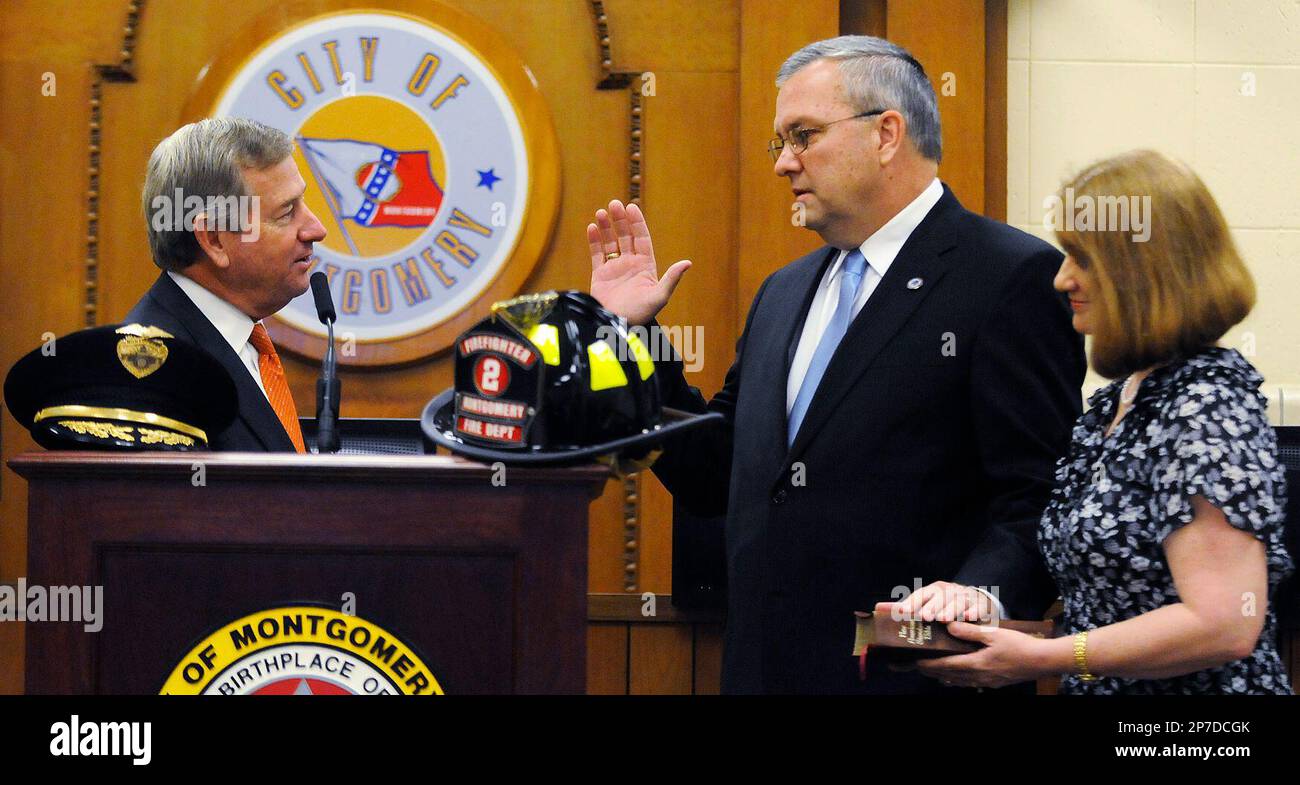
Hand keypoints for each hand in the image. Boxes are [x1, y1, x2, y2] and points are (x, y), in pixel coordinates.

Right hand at [587, 199, 690, 324]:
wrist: (617, 326)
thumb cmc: (640, 314)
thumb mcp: (659, 296)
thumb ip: (671, 278)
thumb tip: (687, 263)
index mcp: (645, 266)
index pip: (642, 238)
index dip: (637, 223)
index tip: (631, 208)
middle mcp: (631, 264)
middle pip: (626, 236)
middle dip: (620, 220)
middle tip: (614, 204)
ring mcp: (615, 269)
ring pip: (610, 242)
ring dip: (606, 227)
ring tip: (600, 212)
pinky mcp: (600, 275)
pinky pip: (597, 254)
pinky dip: (594, 240)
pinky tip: (592, 227)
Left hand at [876, 581, 996, 622]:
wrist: (973, 600)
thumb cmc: (943, 605)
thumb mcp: (925, 603)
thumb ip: (905, 608)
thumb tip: (877, 609)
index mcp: (933, 590)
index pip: (921, 594)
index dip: (912, 602)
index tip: (904, 611)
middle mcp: (948, 591)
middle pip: (940, 597)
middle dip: (932, 606)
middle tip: (926, 617)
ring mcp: (965, 596)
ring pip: (958, 601)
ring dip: (951, 610)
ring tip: (944, 619)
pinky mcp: (980, 604)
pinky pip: (978, 607)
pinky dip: (974, 612)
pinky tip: (969, 618)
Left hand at [915, 622, 1049, 688]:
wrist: (1041, 662)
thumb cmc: (1019, 646)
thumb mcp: (993, 634)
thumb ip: (969, 631)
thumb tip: (948, 625)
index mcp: (974, 664)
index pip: (944, 665)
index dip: (927, 664)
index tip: (913, 661)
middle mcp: (977, 677)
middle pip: (947, 676)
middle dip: (930, 671)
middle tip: (916, 666)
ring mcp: (985, 682)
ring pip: (957, 681)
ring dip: (942, 675)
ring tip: (931, 670)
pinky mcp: (992, 683)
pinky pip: (968, 683)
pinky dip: (957, 679)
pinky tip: (954, 676)